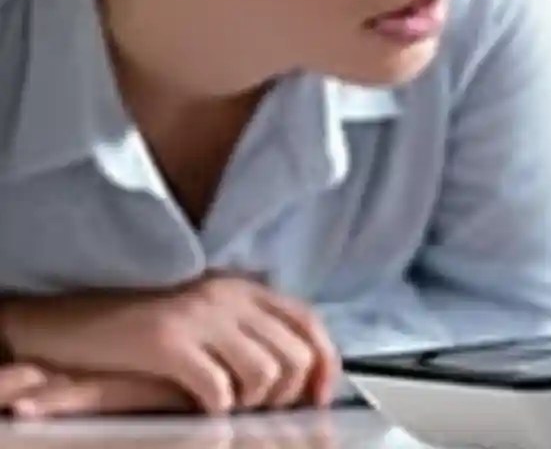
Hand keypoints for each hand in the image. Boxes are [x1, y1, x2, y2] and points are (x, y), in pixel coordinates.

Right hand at [0, 277, 339, 415]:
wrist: (78, 322)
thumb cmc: (145, 326)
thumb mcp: (208, 315)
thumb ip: (250, 330)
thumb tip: (297, 374)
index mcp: (243, 288)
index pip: (308, 322)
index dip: (325, 362)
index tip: (320, 396)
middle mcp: (228, 297)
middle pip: (293, 354)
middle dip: (286, 393)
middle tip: (262, 408)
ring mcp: (199, 318)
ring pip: (265, 373)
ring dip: (254, 401)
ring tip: (231, 406)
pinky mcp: (169, 343)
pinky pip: (219, 388)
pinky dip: (218, 408)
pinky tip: (204, 408)